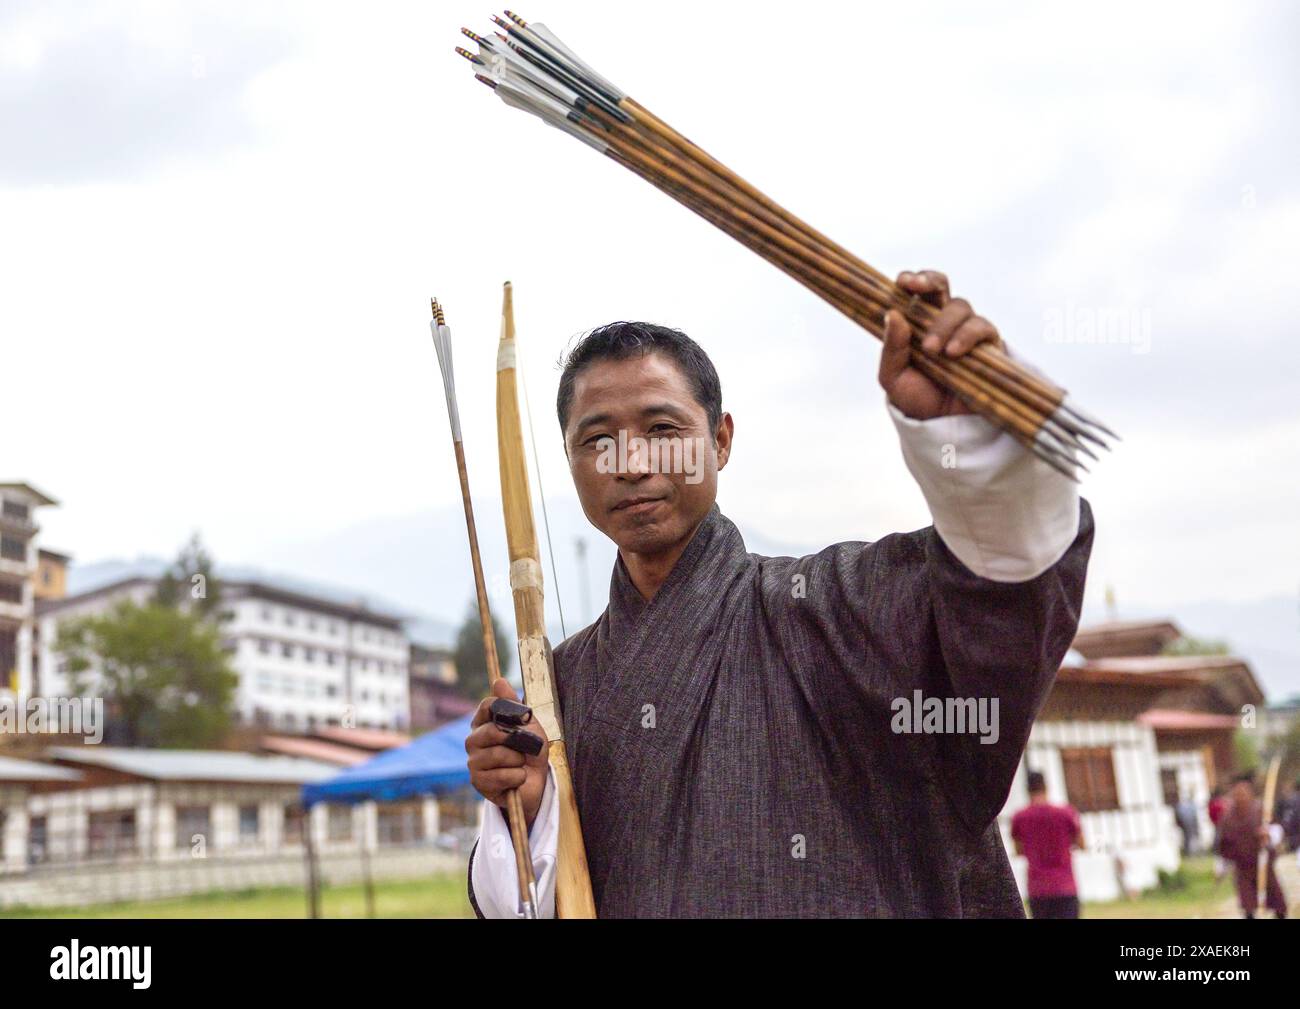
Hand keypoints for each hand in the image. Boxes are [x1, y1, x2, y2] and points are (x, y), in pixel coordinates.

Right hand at [466, 678, 550, 827]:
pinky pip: (501, 776)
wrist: (536, 782)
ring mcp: (473, 761)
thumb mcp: (528, 725)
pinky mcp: (477, 782)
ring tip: (520, 764)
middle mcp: (473, 740)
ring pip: (498, 755)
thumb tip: (499, 680)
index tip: (522, 720)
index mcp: (483, 722)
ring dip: (519, 761)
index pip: (488, 705)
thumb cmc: (530, 750)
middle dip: (517, 741)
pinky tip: (517, 778)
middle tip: (525, 748)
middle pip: (493, 731)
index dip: (508, 711)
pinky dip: (517, 777)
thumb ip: (513, 705)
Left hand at [878, 269, 1004, 419]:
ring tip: (933, 350)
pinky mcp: (988, 345)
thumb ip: (892, 349)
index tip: (902, 281)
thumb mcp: (893, 377)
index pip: (917, 292)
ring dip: (944, 324)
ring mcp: (966, 331)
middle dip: (929, 280)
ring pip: (960, 307)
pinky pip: (982, 328)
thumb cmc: (916, 399)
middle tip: (915, 288)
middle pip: (940, 285)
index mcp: (917, 323)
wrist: (942, 427)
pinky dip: (967, 336)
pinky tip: (954, 353)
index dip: (912, 279)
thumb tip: (893, 314)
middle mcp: (942, 322)